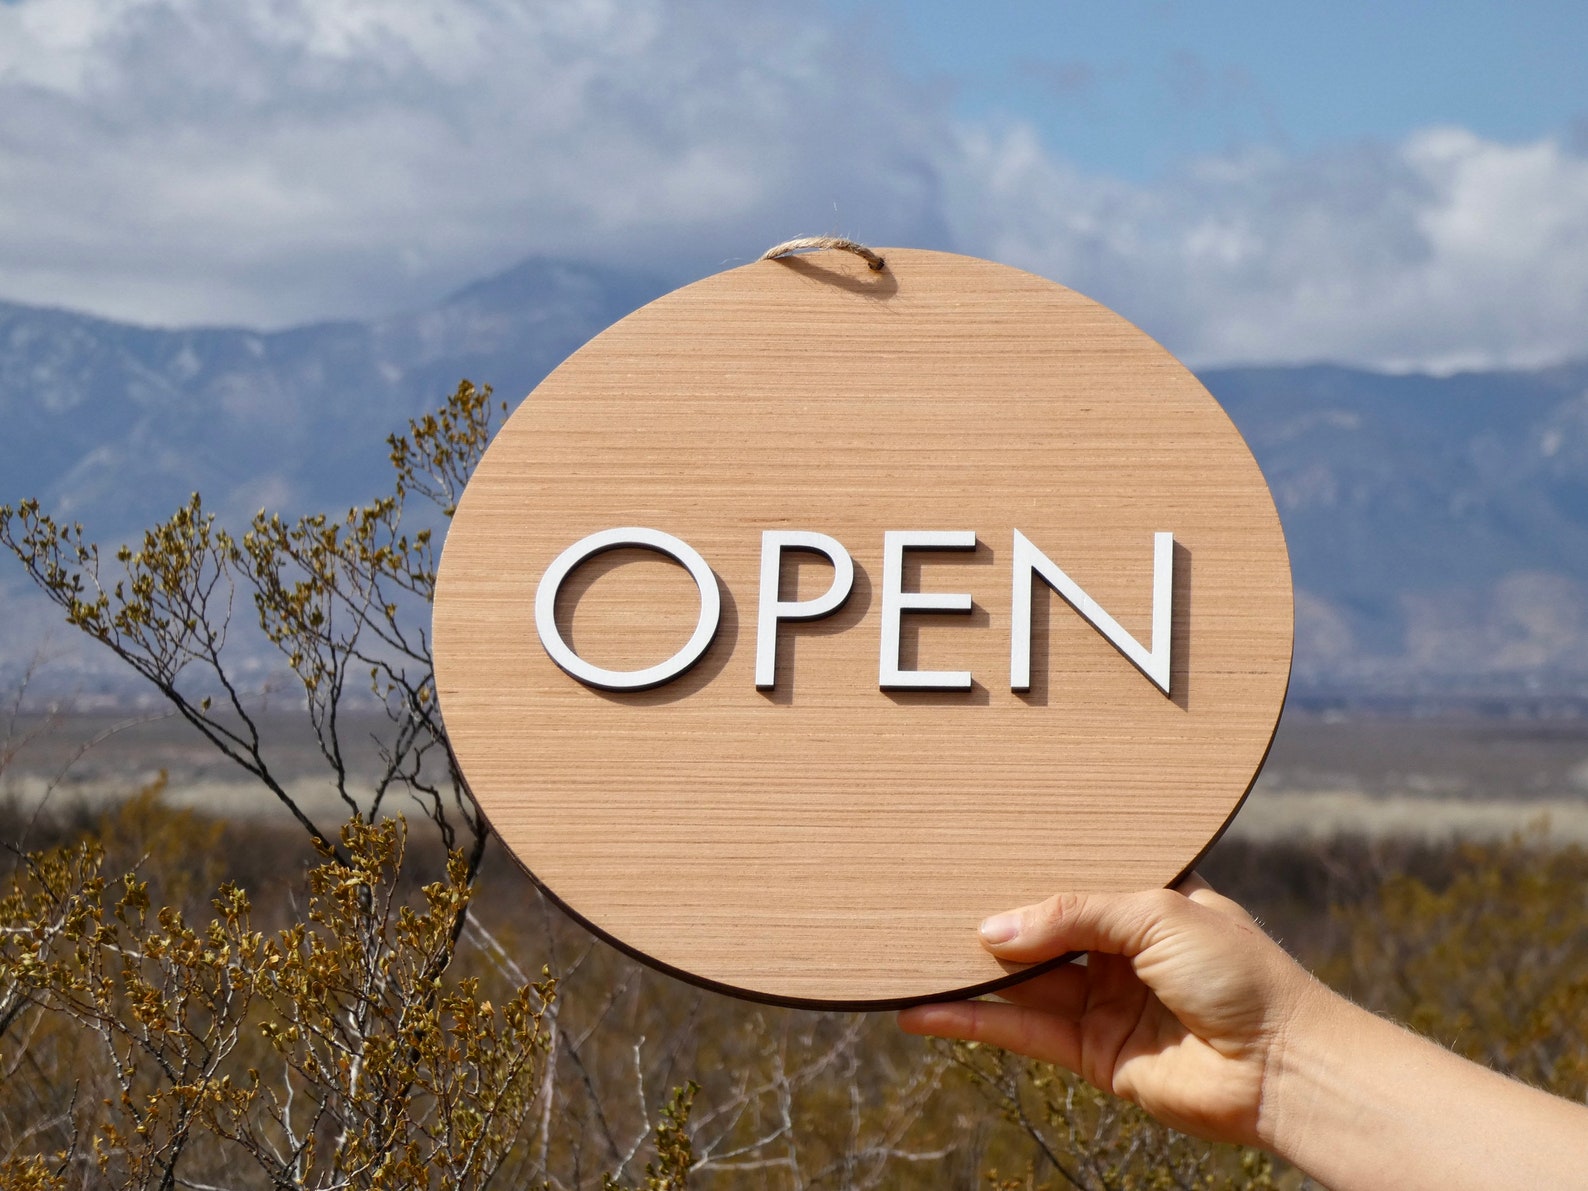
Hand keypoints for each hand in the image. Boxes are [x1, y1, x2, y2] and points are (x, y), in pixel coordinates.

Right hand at [897, 875, 1324, 1147]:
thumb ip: (1071, 914)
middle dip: (985, 919)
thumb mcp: (1156, 911)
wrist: (1283, 1067)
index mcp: (1145, 898)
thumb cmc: (1240, 972)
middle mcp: (1119, 948)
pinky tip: (926, 1012)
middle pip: (1037, 930)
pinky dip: (972, 1022)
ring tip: (905, 956)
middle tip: (921, 903)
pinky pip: (1020, 1031)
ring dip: (966, 973)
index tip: (969, 850)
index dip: (1024, 866)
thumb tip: (991, 930)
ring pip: (1020, 981)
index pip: (1071, 875)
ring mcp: (1102, 1001)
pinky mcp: (1091, 1054)